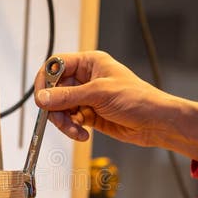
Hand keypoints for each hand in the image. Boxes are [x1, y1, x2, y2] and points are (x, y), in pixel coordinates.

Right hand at [34, 51, 197, 159]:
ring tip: (75, 130)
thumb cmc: (137, 100)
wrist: (156, 123)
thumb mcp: (100, 94)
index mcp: (89, 63)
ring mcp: (87, 97)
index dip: (46, 81)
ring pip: (61, 108)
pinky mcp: (89, 114)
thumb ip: (68, 96)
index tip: (42, 98)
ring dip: (64, 122)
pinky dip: (72, 129)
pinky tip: (83, 134)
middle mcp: (86, 78)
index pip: (56, 65)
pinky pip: (70, 121)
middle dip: (55, 107)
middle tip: (59, 119)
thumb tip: (42, 98)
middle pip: (55, 90)